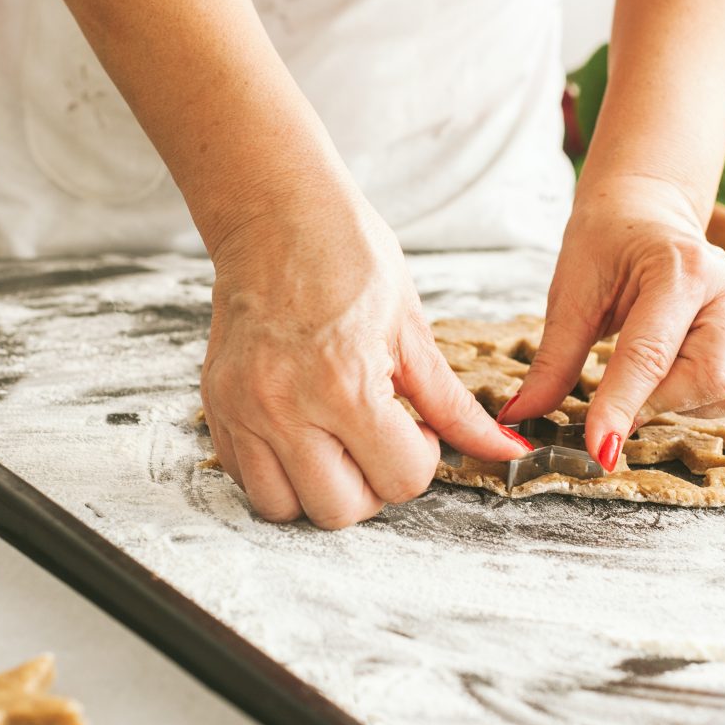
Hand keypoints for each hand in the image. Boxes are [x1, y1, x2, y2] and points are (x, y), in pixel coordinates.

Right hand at [201, 193, 532, 528]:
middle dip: (373, 484)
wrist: (274, 214)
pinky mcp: (217, 407)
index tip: (414, 424)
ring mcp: (242, 411)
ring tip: (337, 442)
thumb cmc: (347, 255)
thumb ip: (455, 406)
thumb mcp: (413, 331)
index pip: (400, 481)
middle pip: (340, 511)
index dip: (421, 458)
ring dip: (320, 489)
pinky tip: (302, 433)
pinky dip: (279, 472)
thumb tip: (507, 450)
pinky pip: (247, 479)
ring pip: (285, 508)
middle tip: (379, 437)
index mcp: (342, 385)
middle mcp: (283, 408)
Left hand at [500, 173, 724, 467]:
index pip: (650, 355)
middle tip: (624, 396)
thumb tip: (519, 418)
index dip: (621, 408)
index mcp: (678, 269)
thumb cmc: (605, 245)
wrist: (644, 211)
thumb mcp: (569, 294)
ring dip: (696, 406)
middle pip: (714, 379)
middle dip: (660, 404)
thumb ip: (552, 361)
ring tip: (659, 380)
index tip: (599, 449)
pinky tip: (704, 390)